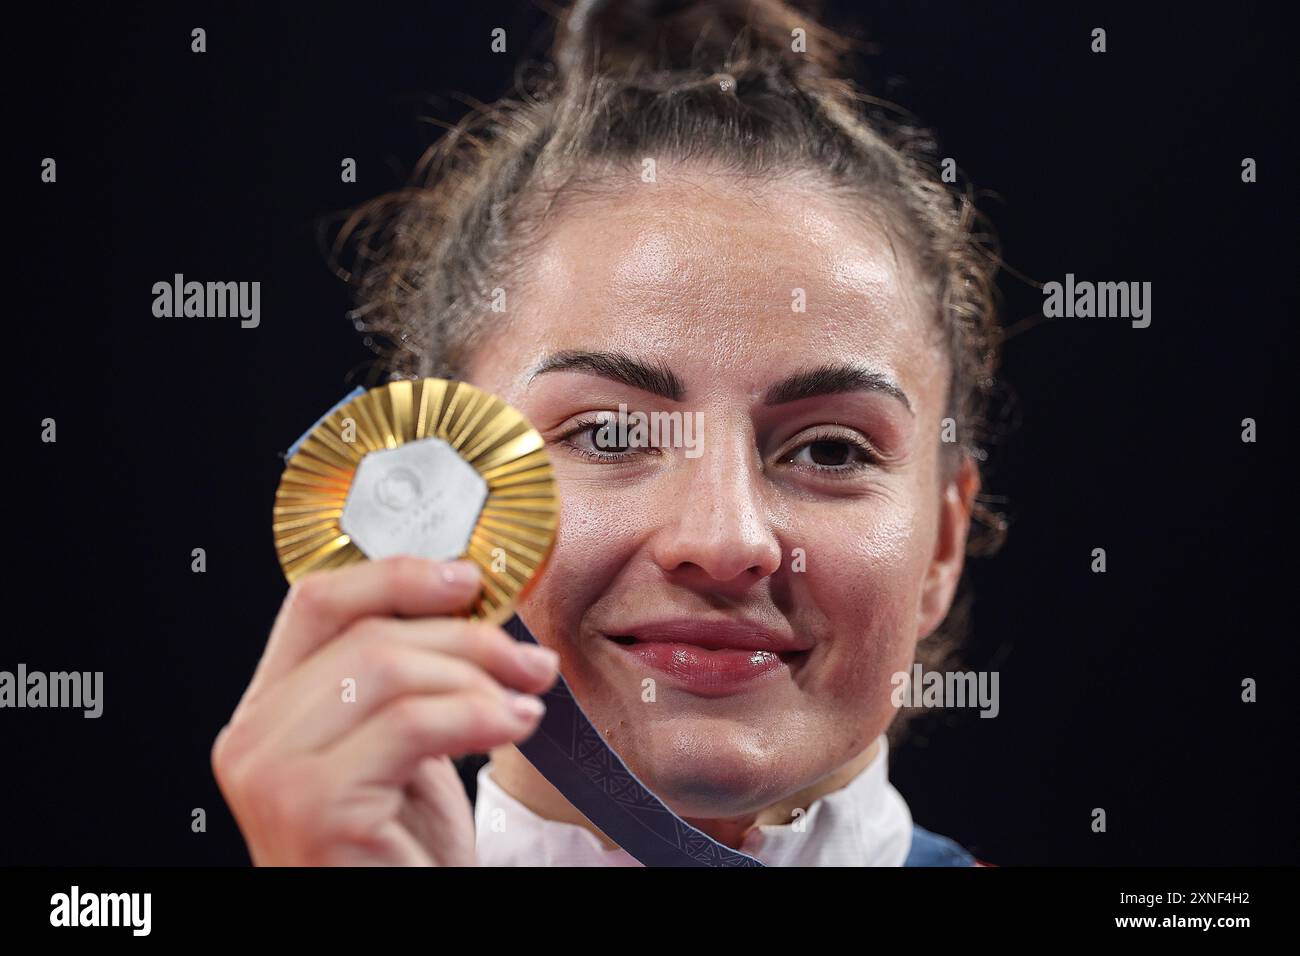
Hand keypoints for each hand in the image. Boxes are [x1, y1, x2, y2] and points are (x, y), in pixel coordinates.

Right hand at [211, 556, 558, 864]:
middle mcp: (252, 739)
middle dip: (465, 636)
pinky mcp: (314, 808)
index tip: (469, 579)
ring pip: (384, 669)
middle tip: (529, 659)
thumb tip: (470, 605)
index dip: (397, 576)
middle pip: (364, 633)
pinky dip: (477, 714)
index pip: (316, 603)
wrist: (403, 924)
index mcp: (268, 712)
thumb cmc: (400, 852)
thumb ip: (406, 680)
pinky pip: (410, 724)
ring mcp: (273, 775)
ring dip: (477, 675)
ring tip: (527, 699)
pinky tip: (514, 726)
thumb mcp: (400, 746)